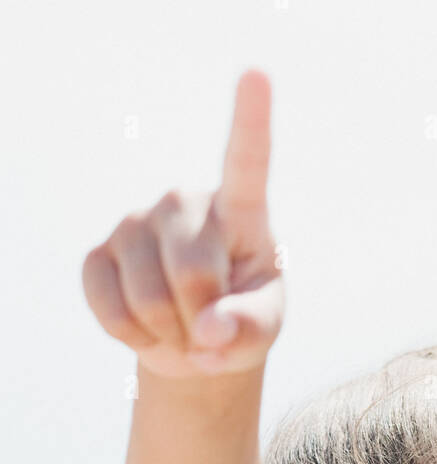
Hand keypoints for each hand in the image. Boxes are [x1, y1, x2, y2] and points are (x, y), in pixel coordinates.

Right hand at [81, 69, 284, 378]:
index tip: (257, 74)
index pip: (247, 162)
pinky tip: (150, 331)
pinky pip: (112, 310)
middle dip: (205, 321)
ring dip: (172, 337)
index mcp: (239, 211)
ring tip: (184, 332)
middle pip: (194, 273)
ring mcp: (136, 224)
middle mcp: (183, 204)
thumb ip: (249, 328)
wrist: (195, 342)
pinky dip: (136, 338)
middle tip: (212, 332)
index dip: (251, 121)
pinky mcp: (100, 255)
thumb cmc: (241, 321)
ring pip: (150, 300)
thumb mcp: (263, 328)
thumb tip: (209, 329)